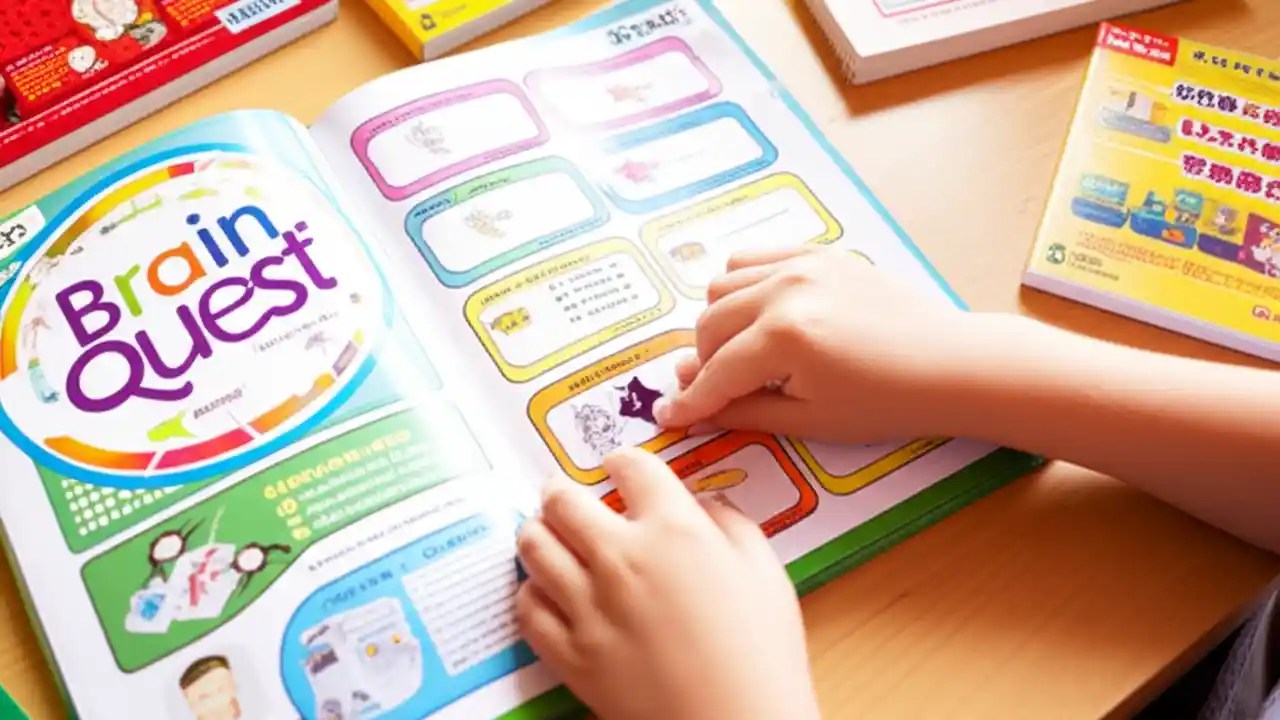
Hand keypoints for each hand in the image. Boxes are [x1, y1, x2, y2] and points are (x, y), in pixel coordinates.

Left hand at [514, 448, 819, 719]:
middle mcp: (621, 557)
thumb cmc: (761, 653)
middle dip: (562, 490)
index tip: (621, 469)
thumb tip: (702, 504)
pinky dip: (532, 592)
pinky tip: (547, 593)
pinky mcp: (569, 652)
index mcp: (674, 529)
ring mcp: (588, 605)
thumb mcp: (764, 572)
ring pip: (533, 546)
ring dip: (540, 533)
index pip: (630, 466)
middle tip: (566, 496)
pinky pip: (526, 607)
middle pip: (562, 498)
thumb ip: (730, 524)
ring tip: (549, 536)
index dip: (623, 462)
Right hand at [654, 246, 982, 443]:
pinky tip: (758, 314)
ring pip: (721, 287)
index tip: (669, 416)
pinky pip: (751, 259)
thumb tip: (689, 407)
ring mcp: (801, 264)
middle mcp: (784, 290)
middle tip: (716, 390)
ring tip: (742, 353)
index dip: (690, 402)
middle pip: (708, 326)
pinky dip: (741, 286)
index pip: (716, 374)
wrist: (948, 364)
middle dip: (703, 363)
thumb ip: (742, 411)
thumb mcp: (809, 420)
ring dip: (718, 323)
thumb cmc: (886, 402)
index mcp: (784, 338)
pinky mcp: (816, 252)